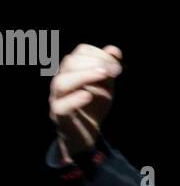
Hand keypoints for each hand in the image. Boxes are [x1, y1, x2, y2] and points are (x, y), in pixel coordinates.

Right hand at [49, 43, 122, 161]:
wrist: (84, 135)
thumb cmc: (93, 106)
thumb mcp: (105, 86)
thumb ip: (108, 68)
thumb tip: (114, 50)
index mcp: (72, 70)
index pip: (80, 52)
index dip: (98, 53)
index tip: (116, 61)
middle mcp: (61, 81)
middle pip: (69, 63)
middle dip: (94, 62)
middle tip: (115, 70)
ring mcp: (57, 98)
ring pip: (61, 82)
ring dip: (84, 76)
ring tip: (103, 75)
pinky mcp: (59, 116)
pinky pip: (61, 106)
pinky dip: (74, 99)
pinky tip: (87, 96)